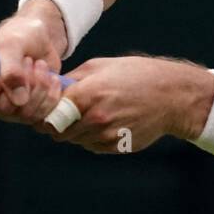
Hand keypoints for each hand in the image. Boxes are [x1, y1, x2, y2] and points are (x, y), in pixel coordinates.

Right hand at [0, 0, 68, 124]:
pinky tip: (51, 78)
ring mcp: (7, 106)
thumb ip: (11, 69)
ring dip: (39, 87)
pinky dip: (51, 95)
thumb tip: (18, 100)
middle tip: (29, 61)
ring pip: (24, 114)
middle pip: (2, 109)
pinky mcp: (28, 110)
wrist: (43, 37)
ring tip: (40, 65)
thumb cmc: (20, 34)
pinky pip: (41, 116)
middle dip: (23, 83)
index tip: (1, 77)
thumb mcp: (13, 43)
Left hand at [48, 56, 213, 153]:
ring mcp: (106, 136)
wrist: (171, 96)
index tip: (43, 109)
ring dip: (75, 130)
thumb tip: (49, 89)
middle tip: (64, 112)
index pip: (48, 116)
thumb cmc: (136, 74)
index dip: (42, 114)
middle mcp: (94, 119)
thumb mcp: (99, 66)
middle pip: (57, 133)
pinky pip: (91, 146)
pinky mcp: (115, 146)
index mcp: (87, 95)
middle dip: (56, 123)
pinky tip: (105, 121)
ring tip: (90, 113)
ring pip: (74, 140)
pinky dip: (91, 137)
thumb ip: (71, 80)